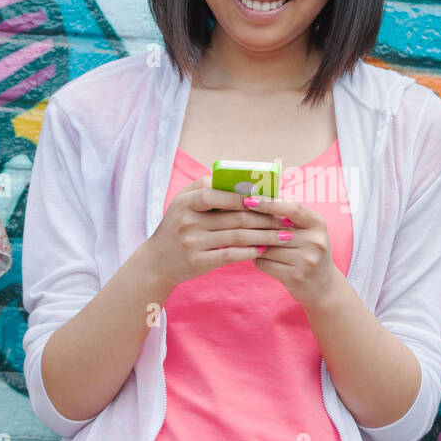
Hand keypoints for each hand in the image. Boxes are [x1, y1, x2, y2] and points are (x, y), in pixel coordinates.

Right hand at [141, 176, 289, 293]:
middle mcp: (188, 221)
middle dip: (264, 218)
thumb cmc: (176, 228)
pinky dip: (248, 252)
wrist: (155, 262)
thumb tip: (238, 179)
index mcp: (185, 202)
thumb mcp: (182, 203)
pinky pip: (229, 255)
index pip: (217, 195)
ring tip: (282, 236)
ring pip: (236, 236)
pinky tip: (262, 250)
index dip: (243, 196)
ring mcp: (192, 242)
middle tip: (284, 219)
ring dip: (263, 236)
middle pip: (234, 217)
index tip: (267, 199)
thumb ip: (204, 188)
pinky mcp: (197, 262)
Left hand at [240, 193, 340, 309]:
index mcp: (318, 224)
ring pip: (265, 247)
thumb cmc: (308, 251)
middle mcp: (315, 241)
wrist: (322, 286)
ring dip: (253, 244)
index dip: (269, 203)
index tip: (248, 200)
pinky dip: (256, 259)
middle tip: (234, 219)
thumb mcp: (307, 230)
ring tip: (247, 240)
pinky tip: (257, 256)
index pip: (292, 208)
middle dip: (253, 225)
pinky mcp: (294, 277)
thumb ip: (287, 215)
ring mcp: (306, 261)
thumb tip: (256, 196)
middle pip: (274, 229)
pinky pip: (264, 263)